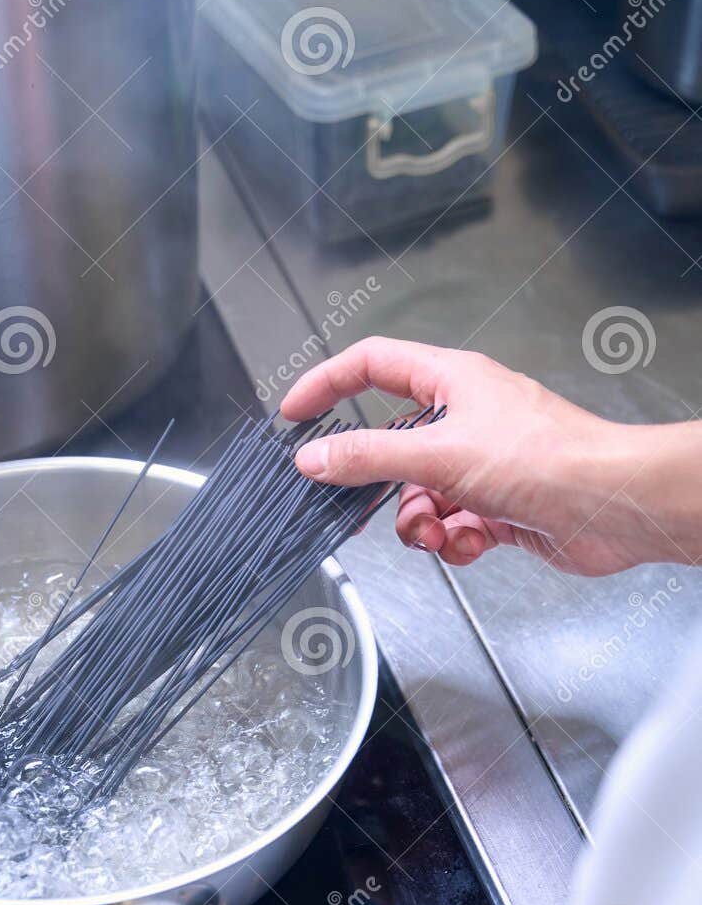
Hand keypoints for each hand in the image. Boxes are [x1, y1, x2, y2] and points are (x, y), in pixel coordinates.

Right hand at [281, 336, 701, 574]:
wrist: (611, 505)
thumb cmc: (546, 459)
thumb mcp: (439, 454)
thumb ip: (368, 457)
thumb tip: (316, 458)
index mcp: (452, 381)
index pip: (372, 365)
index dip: (328, 384)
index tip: (294, 414)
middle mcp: (466, 417)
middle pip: (393, 447)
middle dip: (383, 487)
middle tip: (364, 506)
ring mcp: (482, 464)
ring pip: (420, 497)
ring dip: (422, 523)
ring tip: (443, 529)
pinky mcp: (499, 506)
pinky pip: (452, 525)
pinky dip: (457, 539)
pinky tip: (478, 539)